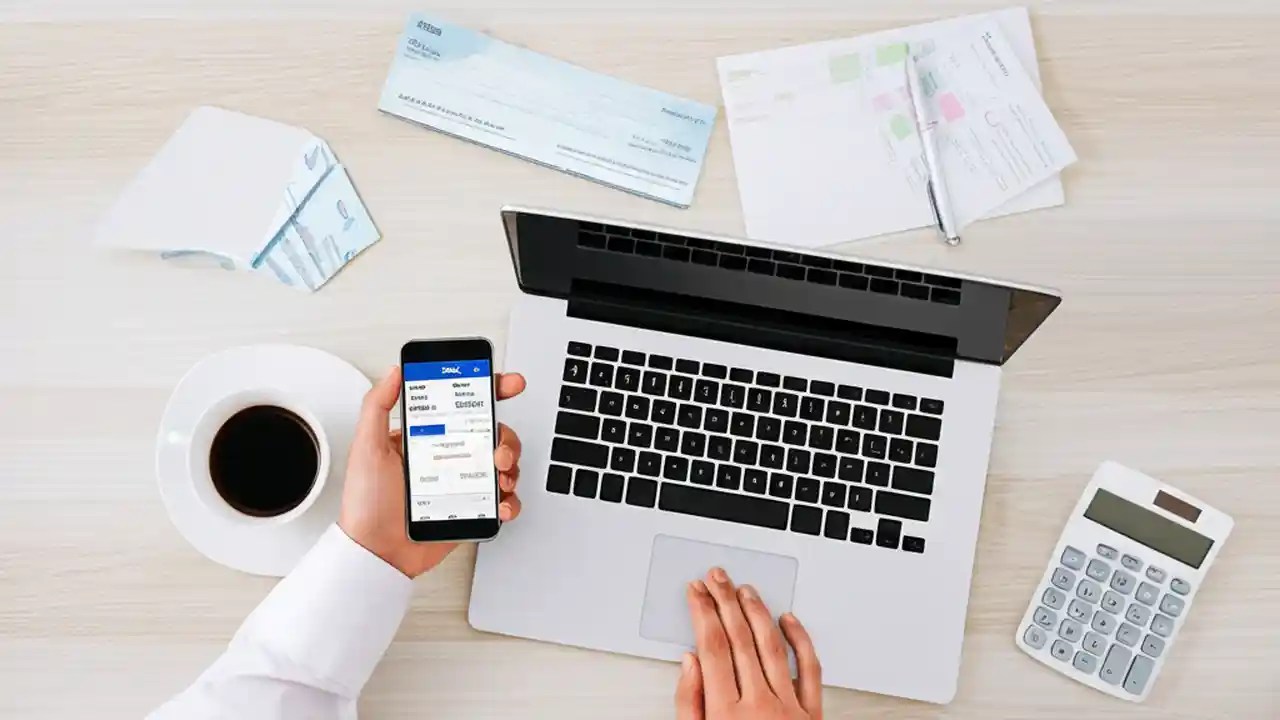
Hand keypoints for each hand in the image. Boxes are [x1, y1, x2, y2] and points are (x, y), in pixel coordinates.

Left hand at [338, 365, 525, 577]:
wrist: (376, 553)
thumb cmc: (367, 505)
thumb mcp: (366, 447)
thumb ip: (376, 405)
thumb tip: (395, 372)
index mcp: (427, 437)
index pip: (463, 405)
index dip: (490, 390)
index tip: (508, 384)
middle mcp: (449, 456)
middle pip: (493, 433)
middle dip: (506, 436)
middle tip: (499, 449)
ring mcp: (464, 483)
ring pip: (504, 464)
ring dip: (512, 466)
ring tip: (499, 476)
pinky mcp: (474, 510)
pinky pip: (504, 500)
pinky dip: (511, 501)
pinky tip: (500, 503)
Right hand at [675, 568, 821, 719]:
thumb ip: (689, 705)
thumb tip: (690, 664)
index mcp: (726, 714)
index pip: (712, 647)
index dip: (702, 612)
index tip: (697, 592)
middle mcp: (760, 707)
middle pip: (740, 639)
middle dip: (725, 601)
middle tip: (717, 578)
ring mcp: (789, 709)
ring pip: (772, 646)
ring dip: (757, 612)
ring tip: (745, 590)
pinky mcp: (812, 714)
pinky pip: (809, 669)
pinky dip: (800, 640)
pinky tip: (788, 619)